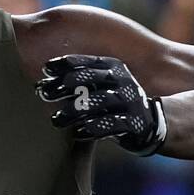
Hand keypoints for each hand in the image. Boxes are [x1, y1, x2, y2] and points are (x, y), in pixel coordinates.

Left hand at [36, 54, 167, 154]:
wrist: (150, 124)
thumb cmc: (115, 104)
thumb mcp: (104, 85)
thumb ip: (83, 80)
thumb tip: (45, 80)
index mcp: (114, 68)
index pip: (87, 62)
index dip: (65, 64)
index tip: (45, 69)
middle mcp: (123, 81)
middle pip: (88, 79)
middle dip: (63, 85)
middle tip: (43, 93)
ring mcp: (130, 101)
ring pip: (96, 103)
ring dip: (73, 111)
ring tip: (56, 119)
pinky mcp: (134, 122)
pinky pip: (109, 124)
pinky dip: (91, 128)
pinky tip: (76, 133)